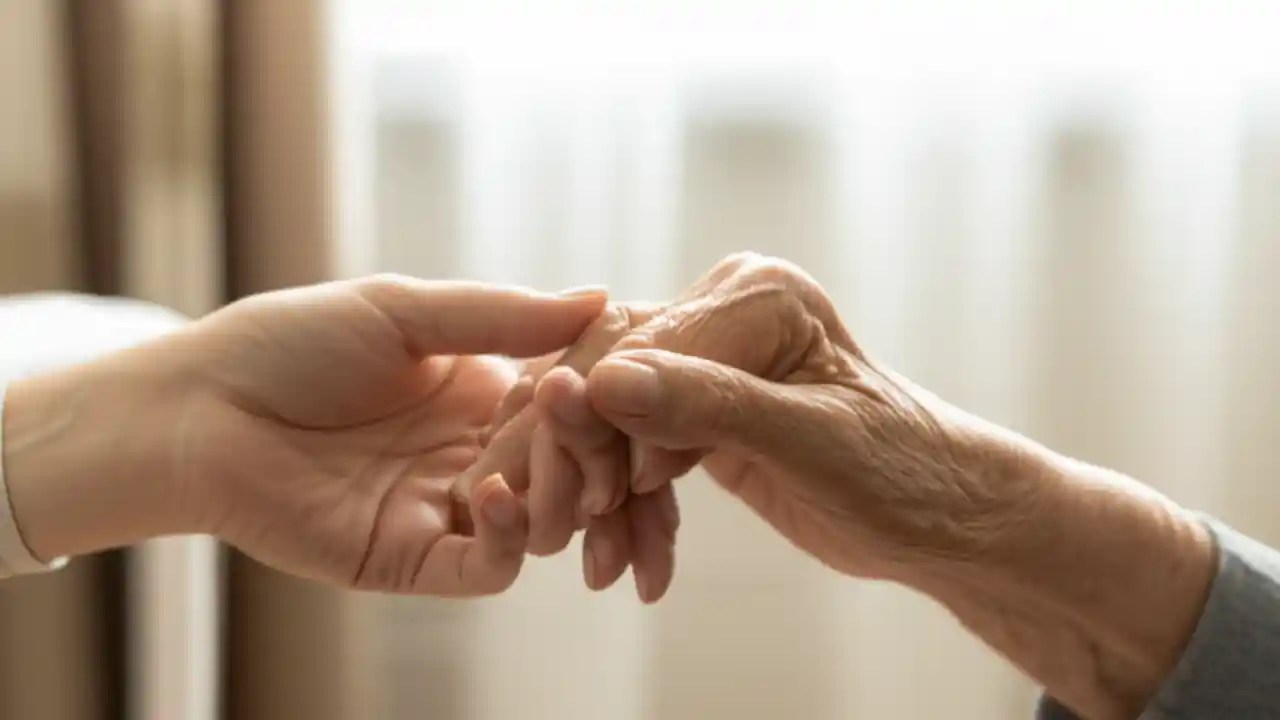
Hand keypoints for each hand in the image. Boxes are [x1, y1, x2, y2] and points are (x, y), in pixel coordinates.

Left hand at [5, 276, 605, 596]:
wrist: (196, 409)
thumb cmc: (287, 346)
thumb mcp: (402, 311)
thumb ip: (499, 316)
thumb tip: (600, 300)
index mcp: (479, 392)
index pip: (572, 405)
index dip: (602, 396)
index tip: (619, 373)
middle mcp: (474, 453)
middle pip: (572, 468)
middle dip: (593, 448)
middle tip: (584, 416)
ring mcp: (447, 510)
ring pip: (547, 522)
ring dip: (564, 492)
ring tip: (546, 455)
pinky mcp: (413, 559)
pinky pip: (489, 567)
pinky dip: (508, 538)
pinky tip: (488, 493)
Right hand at [471, 252, 1008, 594]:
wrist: (939, 519)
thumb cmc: (902, 472)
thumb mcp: (810, 441)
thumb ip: (709, 406)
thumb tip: (606, 382)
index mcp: (757, 295)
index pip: (648, 344)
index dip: (606, 415)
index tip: (599, 491)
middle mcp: (723, 315)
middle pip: (613, 375)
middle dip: (583, 457)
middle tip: (554, 526)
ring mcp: (707, 365)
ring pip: (612, 421)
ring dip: (598, 496)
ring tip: (597, 564)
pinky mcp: (698, 414)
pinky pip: (633, 453)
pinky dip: (625, 510)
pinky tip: (624, 560)